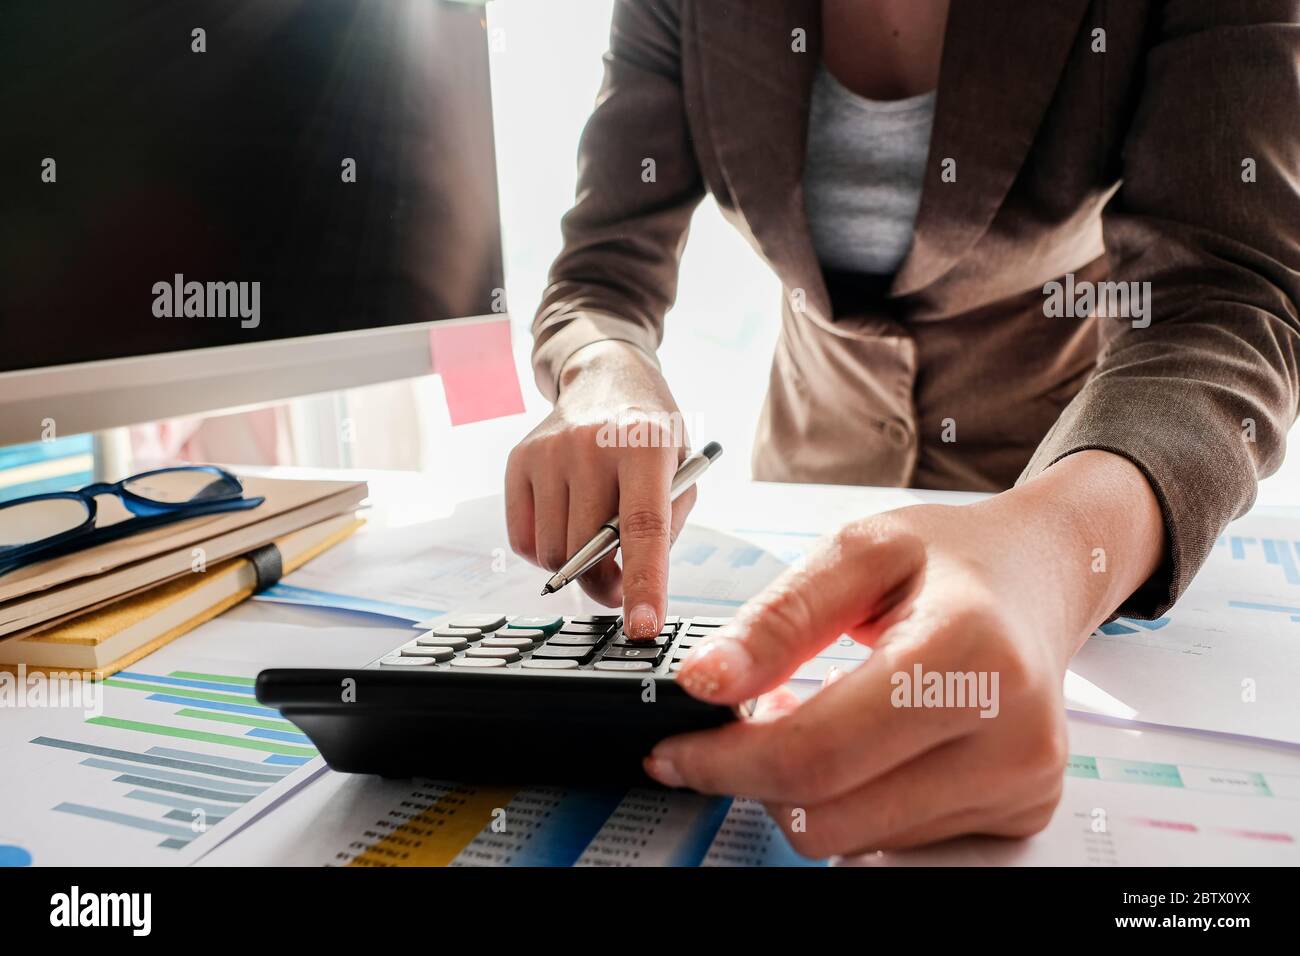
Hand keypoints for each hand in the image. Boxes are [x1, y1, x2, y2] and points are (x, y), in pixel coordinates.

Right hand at [505, 341, 692, 636]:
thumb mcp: (680, 474)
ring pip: (551, 552)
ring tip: (593, 545)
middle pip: (587, 550)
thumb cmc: (651, 438)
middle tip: (618, 586)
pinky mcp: (518, 460)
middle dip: (605, 584)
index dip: (643, 583)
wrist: (607, 379)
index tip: (643, 626)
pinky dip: (543, 551)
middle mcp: (591, 445)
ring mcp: (549, 452)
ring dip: (573, 567)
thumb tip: (627, 587)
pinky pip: (522, 539)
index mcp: (646, 446)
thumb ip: (663, 530)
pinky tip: (565, 525)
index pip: (642, 527)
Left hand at [644, 451, 1164, 854]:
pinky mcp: (1019, 811)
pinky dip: (855, 797)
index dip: (727, 760)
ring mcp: (1021, 782)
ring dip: (806, 788)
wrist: (1041, 575)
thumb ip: (776, 621)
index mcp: (970, 653)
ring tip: (816, 714)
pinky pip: (896, 839)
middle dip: (756, 778)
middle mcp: (1010, 733)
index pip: (820, 750)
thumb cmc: (954, 556)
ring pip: (855, 837)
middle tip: (745, 719)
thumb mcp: (857, 552)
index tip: (674, 748)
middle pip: (831, 812)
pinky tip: (863, 740)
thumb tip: (703, 681)